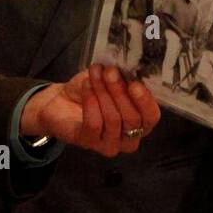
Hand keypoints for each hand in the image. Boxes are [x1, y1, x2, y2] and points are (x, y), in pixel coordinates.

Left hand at [21, 63, 160, 157]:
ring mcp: (110, 145)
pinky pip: (94, 124)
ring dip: (103, 93)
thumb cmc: (91, 90)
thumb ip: (124, 77)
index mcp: (141, 122)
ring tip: (95, 75)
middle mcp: (129, 139)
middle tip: (110, 72)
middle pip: (132, 119)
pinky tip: (86, 86)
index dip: (145, 101)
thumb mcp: (110, 80)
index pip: (152, 117)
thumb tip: (130, 67)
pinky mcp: (89, 143)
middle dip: (120, 92)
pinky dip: (90, 101)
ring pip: (113, 119)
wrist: (60, 100)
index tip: (135, 83)